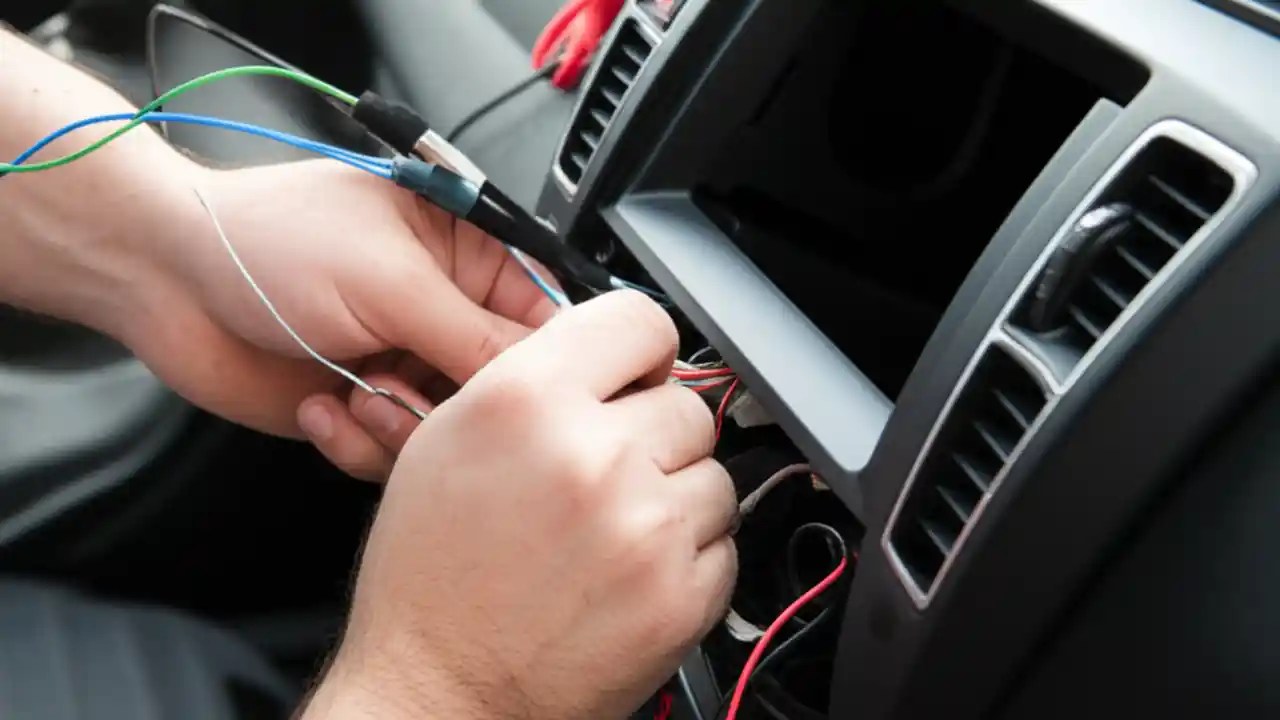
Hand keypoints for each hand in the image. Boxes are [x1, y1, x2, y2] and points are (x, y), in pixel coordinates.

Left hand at [122, 159, 557, 479]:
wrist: (167, 281)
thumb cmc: (270, 242)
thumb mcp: (393, 280)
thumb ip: (479, 334)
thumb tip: (555, 372)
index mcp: (468, 255)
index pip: (550, 319)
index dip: (552, 368)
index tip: (540, 404)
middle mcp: (445, 312)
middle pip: (508, 390)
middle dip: (462, 408)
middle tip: (416, 396)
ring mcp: (407, 365)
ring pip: (456, 434)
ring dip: (405, 431)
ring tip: (360, 398)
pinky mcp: (367, 410)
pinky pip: (397, 457)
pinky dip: (361, 444)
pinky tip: (325, 405)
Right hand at [302, 291, 738, 719]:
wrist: (437, 692)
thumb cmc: (432, 578)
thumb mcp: (448, 442)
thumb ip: (535, 379)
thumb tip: (609, 355)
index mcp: (527, 402)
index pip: (641, 321)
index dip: (638, 352)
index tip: (634, 376)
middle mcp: (594, 455)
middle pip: (685, 403)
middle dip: (651, 436)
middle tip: (602, 477)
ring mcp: (646, 528)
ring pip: (712, 474)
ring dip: (673, 498)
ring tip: (609, 534)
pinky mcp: (681, 594)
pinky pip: (721, 543)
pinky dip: (685, 558)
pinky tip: (626, 575)